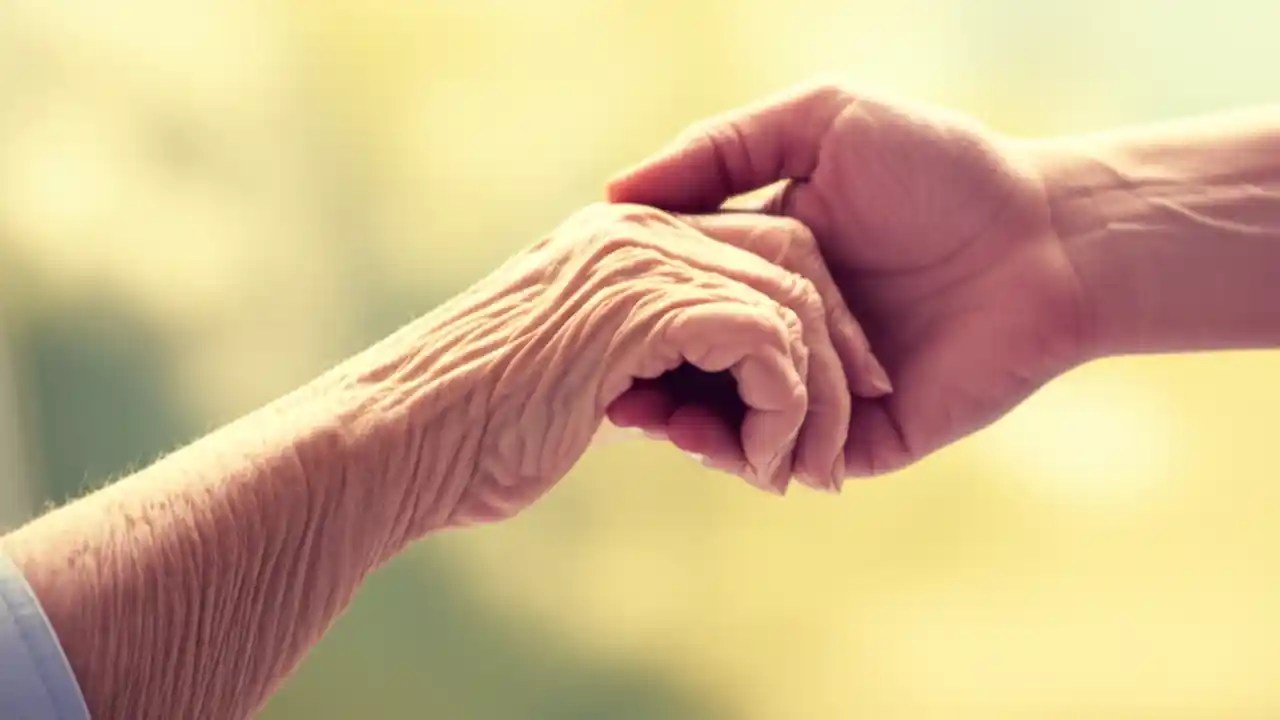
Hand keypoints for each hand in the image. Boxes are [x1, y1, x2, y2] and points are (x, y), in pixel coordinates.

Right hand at [334, 203, 884, 529]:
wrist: (401, 439)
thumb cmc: (478, 427)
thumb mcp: (575, 383)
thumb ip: (637, 369)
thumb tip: (687, 408)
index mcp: (626, 241)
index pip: (760, 253)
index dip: (810, 326)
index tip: (825, 405)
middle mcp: (640, 233)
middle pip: (794, 266)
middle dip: (833, 359)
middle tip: (833, 445)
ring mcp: (639, 263)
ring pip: (790, 307)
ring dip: (811, 401)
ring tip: (795, 474)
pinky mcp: (640, 307)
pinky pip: (763, 343)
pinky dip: (780, 410)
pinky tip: (756, 467)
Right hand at [608, 83, 1088, 474]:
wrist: (1046, 237)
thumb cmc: (941, 166)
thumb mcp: (822, 122)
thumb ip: (721, 148)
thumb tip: (615, 191)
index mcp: (771, 261)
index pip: (684, 298)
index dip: (637, 315)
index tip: (590, 323)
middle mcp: (790, 328)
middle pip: (698, 368)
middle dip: (650, 383)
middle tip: (609, 391)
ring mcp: (826, 388)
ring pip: (734, 423)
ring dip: (687, 425)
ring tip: (653, 419)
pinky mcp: (867, 436)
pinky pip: (793, 459)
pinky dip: (749, 457)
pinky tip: (717, 441)